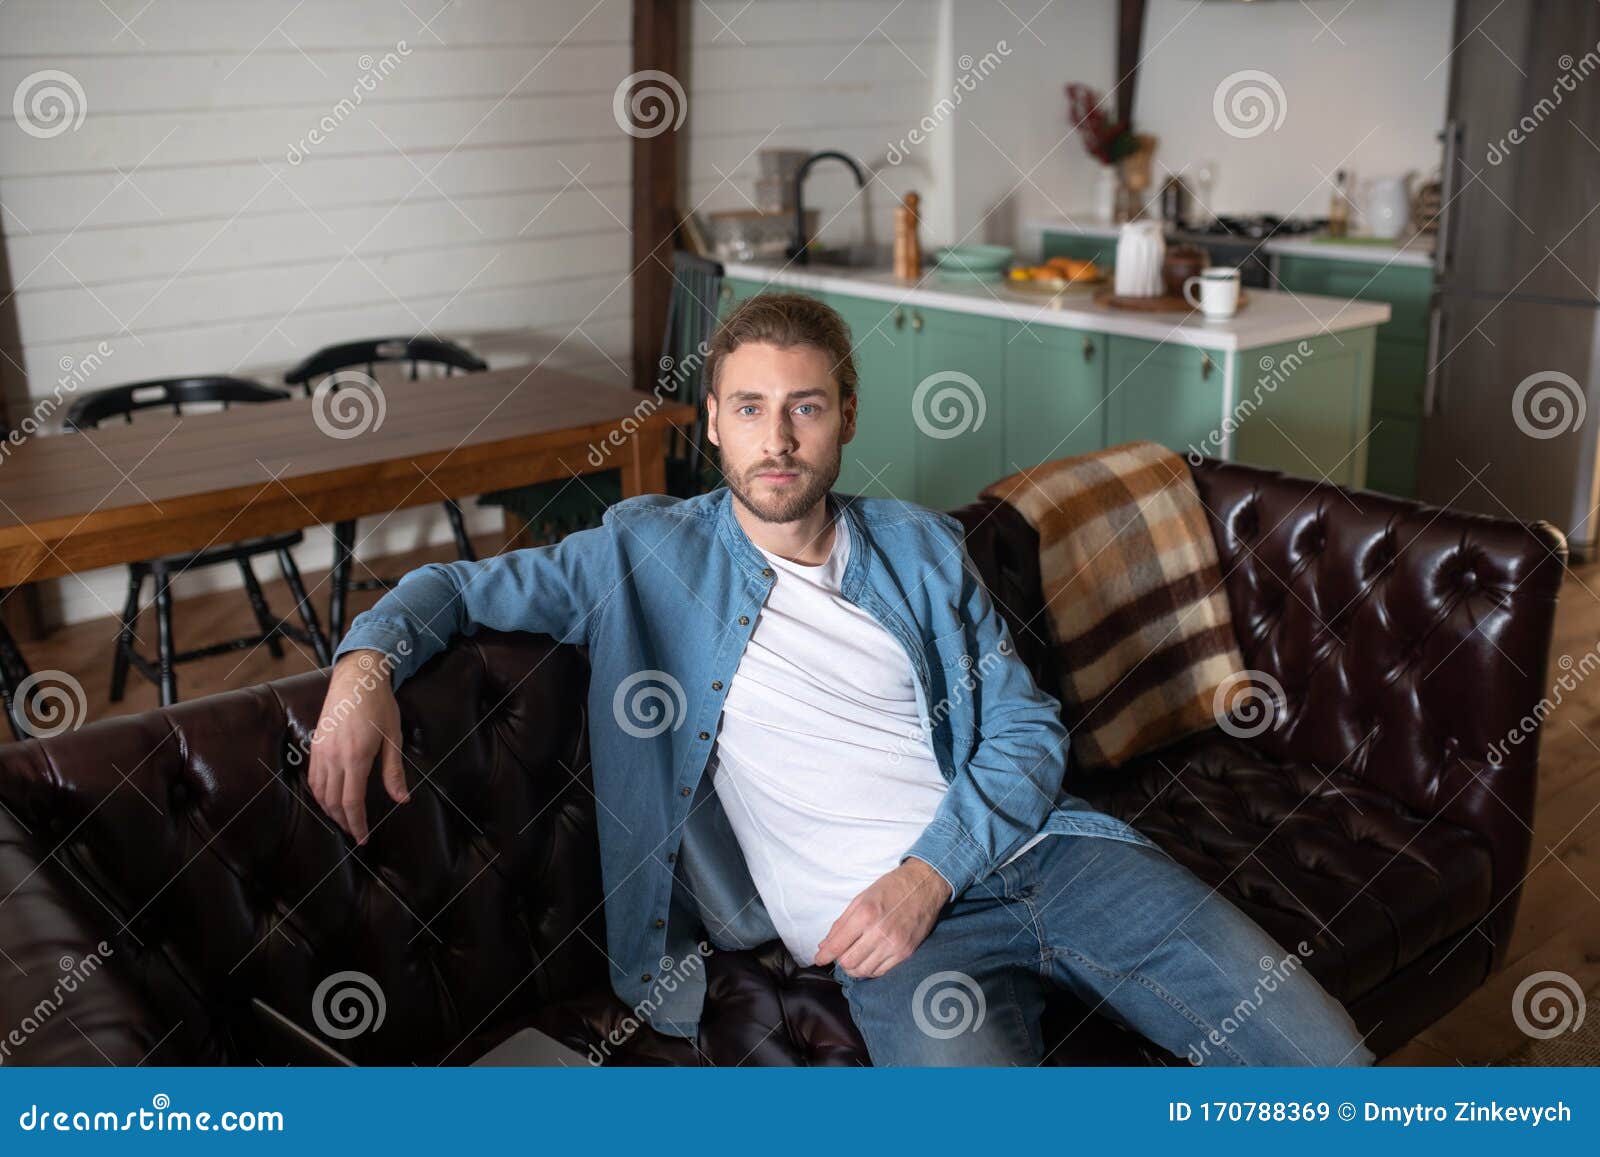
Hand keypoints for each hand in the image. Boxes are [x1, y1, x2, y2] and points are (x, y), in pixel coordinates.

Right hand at [306, 649, 407, 843]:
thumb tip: (402, 800)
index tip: (364, 838)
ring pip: (319, 792)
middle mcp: (333, 757)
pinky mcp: (315, 745)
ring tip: (344, 820)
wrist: (357, 678)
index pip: (352, 802)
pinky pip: (313, 778)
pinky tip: (330, 799)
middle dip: (344, 822)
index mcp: (355, 757)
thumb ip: (394, 772)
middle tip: (356, 833)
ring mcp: (320, 751)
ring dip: (330, 810)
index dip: (357, 824)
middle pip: (333, 802)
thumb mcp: (393, 738)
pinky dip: (320, 794)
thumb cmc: (379, 706)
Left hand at [813, 857, 951, 977]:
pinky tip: (869, 959)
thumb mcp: (861, 899)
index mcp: (865, 914)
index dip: (824, 955)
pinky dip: (870, 969)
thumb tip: (825, 945)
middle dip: (840, 961)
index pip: (838, 945)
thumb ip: (841, 923)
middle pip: (849, 962)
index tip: (819, 959)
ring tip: (854, 957)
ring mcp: (894, 944)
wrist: (924, 885)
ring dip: (854, 967)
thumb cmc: (891, 888)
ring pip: (864, 971)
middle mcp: (879, 932)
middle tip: (840, 955)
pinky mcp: (906, 952)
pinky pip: (881, 972)